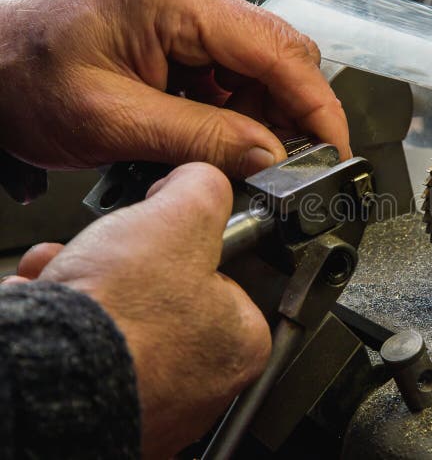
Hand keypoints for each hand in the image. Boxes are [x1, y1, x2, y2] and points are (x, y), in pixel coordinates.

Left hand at [0, 0, 349, 177]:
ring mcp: (187, 11)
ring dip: (264, 118)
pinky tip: (223, 140)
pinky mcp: (181, 32)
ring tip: (244, 160)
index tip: (334, 151)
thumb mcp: (113, 121)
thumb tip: (270, 158)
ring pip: (262, 68)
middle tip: (289, 168)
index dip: (317, 107)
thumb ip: (201, 139)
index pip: (278, 51)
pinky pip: (233, 74)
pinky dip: (240, 113)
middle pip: (281, 55)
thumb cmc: (20, 76)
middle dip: (293, 115)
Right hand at [7, 163, 269, 457]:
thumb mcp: (183, 216)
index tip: (166, 229)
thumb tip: (201, 178)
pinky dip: (60, 316)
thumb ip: (203, 187)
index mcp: (239, 343)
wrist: (48, 370)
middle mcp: (201, 381)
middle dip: (125, 260)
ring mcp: (150, 397)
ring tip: (66, 270)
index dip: (189, 242)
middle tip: (112, 249)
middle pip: (164, 294)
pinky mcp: (100, 402)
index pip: (225, 275)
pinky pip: (83, 345)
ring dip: (84, 282)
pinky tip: (45, 298)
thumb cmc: (124, 315)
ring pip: (118, 317)